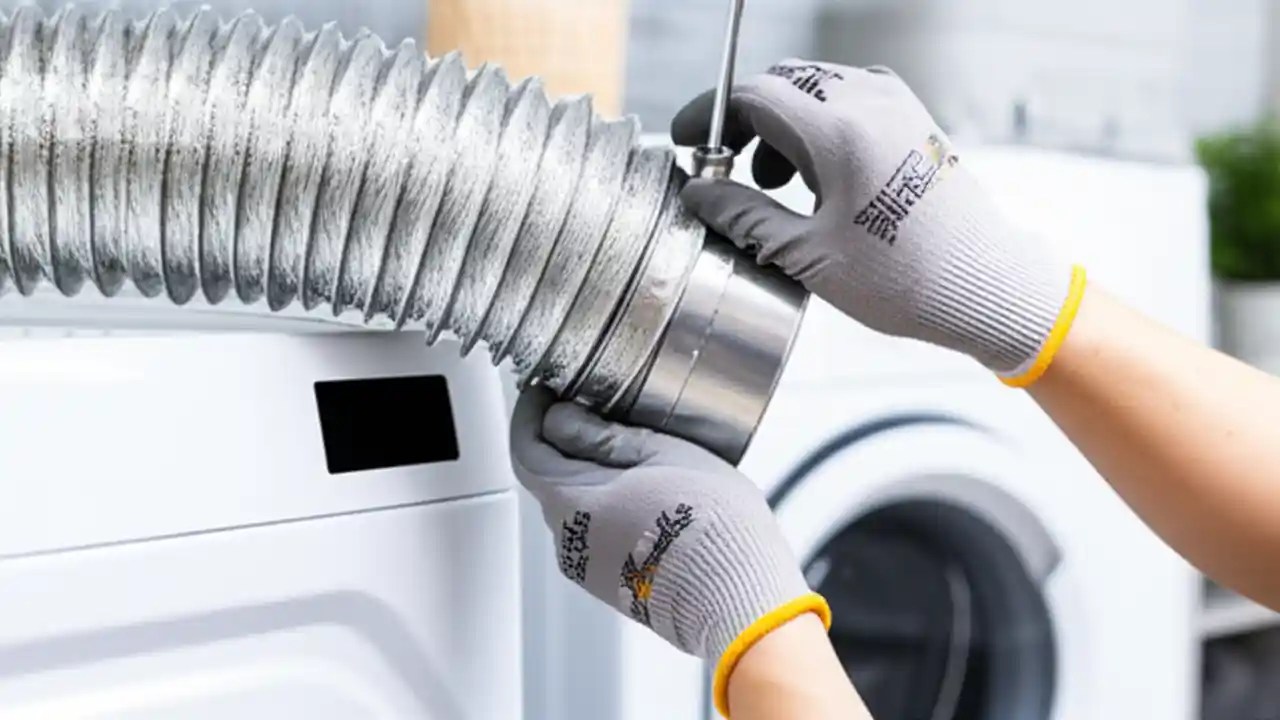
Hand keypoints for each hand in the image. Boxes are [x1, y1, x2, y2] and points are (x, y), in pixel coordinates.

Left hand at [508, 387, 830, 716]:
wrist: (740, 597)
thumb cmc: (709, 526)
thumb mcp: (659, 455)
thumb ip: (603, 435)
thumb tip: (562, 417)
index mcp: (571, 504)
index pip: (525, 449)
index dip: (531, 414)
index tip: (546, 391)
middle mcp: (569, 543)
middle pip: (549, 478)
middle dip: (562, 441)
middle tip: (590, 408)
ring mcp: (589, 569)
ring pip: (575, 508)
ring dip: (589, 475)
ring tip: (628, 449)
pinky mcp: (614, 586)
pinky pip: (596, 535)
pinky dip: (607, 506)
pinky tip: (643, 492)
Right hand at [671, 59, 1086, 386]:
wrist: (984, 285)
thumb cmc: (906, 277)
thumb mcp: (808, 254)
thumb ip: (744, 215)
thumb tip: (700, 195)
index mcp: (840, 130)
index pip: (753, 94)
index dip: (709, 115)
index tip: (688, 140)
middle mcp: (870, 103)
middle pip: (782, 84)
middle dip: (744, 122)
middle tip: (724, 168)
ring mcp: (896, 106)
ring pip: (814, 90)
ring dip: (780, 127)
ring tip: (773, 184)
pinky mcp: (911, 120)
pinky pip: (847, 102)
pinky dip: (815, 129)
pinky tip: (814, 179)